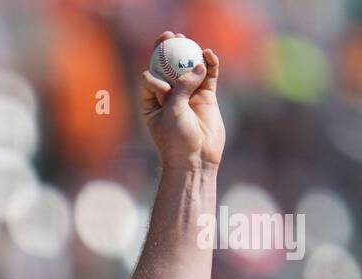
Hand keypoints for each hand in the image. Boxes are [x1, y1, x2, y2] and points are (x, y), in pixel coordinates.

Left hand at [140, 31, 224, 169]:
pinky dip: (209, 65)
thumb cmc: (176, 140)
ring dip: (189, 54)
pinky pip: (208, 77)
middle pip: (169, 69)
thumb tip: (197, 65)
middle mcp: (170, 96)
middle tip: (171, 36)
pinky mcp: (207, 98)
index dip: (153, 64)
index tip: (158, 59)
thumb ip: (182, 88)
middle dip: (169, 51)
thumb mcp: (173, 112)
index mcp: (153, 102)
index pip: (151, 77)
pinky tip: (209, 54)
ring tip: (188, 40)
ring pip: (190, 70)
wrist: (196, 160)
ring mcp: (189, 96)